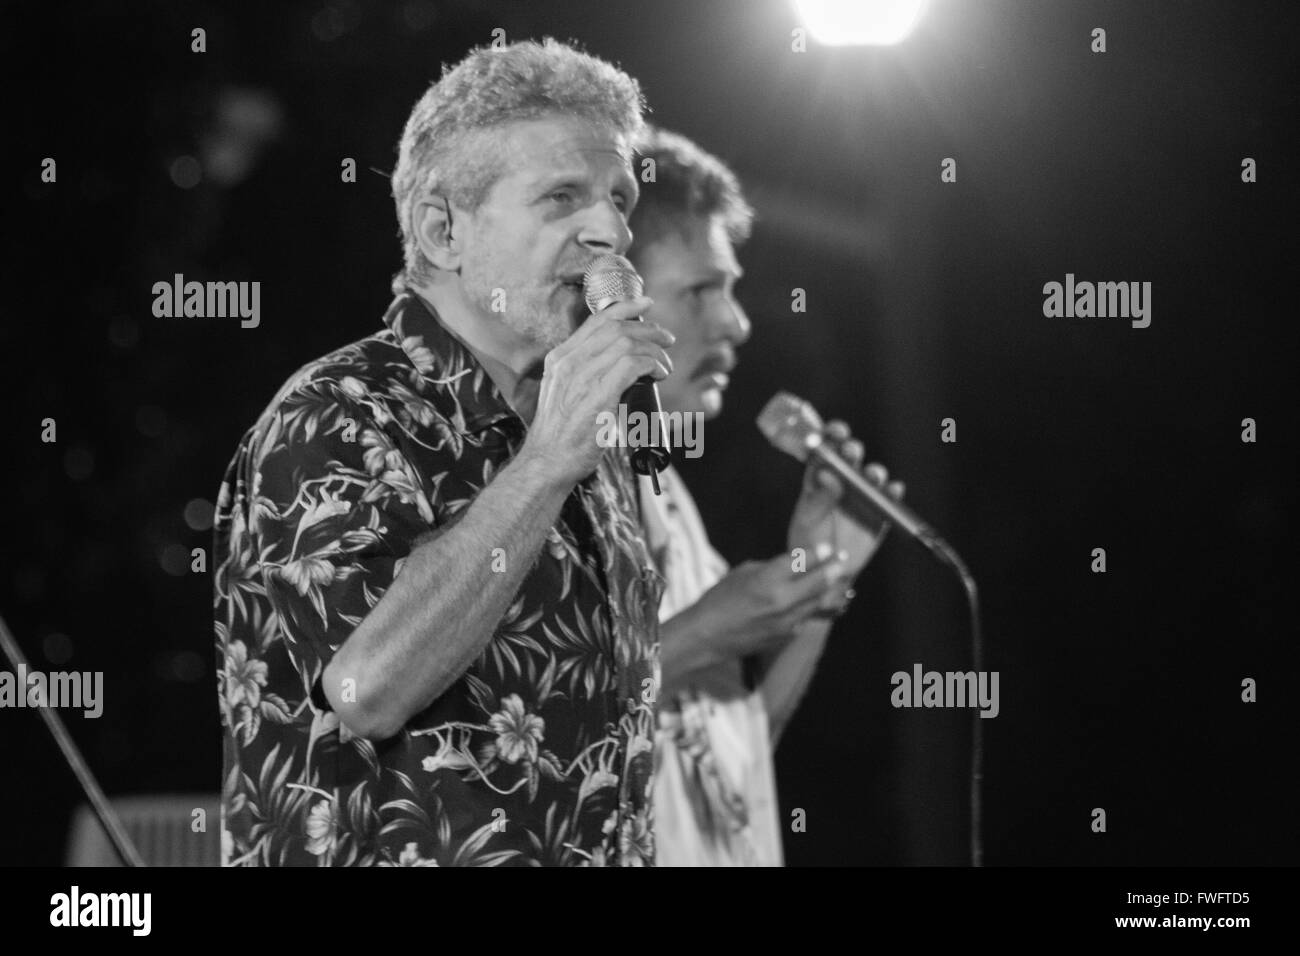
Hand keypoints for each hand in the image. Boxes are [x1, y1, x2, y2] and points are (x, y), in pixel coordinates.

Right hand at [522, 296, 673, 486]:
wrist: (547, 462)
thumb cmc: (560, 435)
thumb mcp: (564, 394)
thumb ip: (584, 375)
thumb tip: (620, 367)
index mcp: (560, 359)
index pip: (596, 321)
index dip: (626, 307)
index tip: (647, 304)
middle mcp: (568, 362)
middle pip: (616, 328)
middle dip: (649, 329)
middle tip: (667, 340)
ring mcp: (581, 378)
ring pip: (627, 343)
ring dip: (654, 351)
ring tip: (664, 366)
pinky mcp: (598, 395)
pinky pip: (633, 364)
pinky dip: (652, 364)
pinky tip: (658, 374)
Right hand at [683, 548, 854, 669]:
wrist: (709, 637)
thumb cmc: (720, 600)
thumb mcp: (742, 573)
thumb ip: (771, 568)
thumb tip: (793, 565)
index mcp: (768, 579)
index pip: (801, 561)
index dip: (818, 553)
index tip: (829, 547)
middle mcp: (782, 600)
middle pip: (819, 582)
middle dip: (834, 569)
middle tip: (844, 561)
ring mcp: (788, 621)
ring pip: (819, 602)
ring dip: (832, 590)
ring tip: (844, 582)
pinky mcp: (788, 636)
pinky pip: (806, 618)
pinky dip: (813, 608)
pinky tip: (820, 603)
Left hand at [787, 420, 905, 582]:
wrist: (825, 573)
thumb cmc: (809, 543)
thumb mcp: (808, 520)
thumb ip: (819, 498)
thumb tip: (828, 473)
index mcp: (819, 477)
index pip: (826, 448)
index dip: (832, 435)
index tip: (836, 431)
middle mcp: (842, 481)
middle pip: (851, 457)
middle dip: (853, 449)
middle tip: (851, 452)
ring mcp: (862, 495)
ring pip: (872, 475)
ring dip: (874, 471)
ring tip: (872, 476)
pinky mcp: (878, 512)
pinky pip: (889, 499)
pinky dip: (893, 492)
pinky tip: (893, 490)